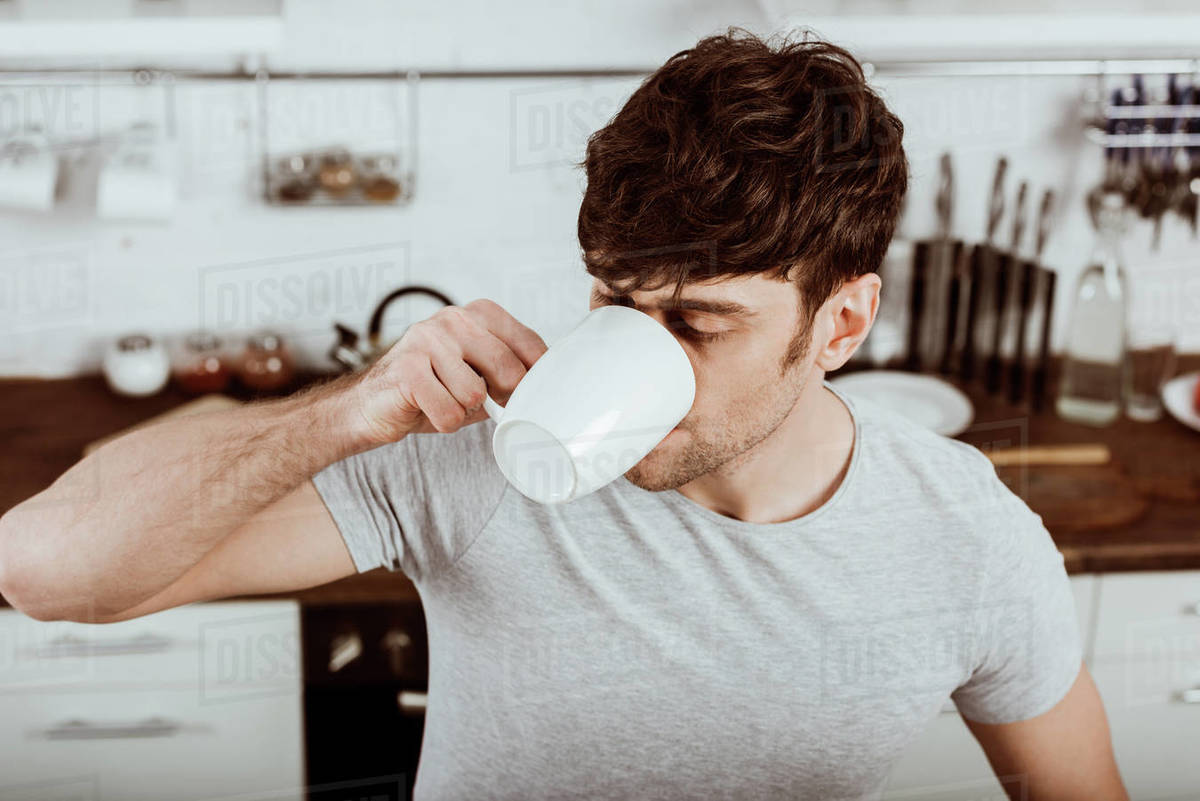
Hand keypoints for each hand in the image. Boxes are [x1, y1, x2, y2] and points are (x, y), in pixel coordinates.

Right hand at [350, 299, 547, 444]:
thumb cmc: (436, 388)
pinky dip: (443, 421)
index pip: (532, 347)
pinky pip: (449, 412)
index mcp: (481, 313)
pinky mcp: (408, 367)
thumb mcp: (483, 373)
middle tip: (475, 400)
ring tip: (443, 398)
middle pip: (508, 370)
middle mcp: (456, 318)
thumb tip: (549, 389)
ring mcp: (429, 338)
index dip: (531, 382)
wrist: (375, 403)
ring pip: (476, 395)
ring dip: (462, 410)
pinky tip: (426, 407)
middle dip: (498, 399)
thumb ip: (514, 371)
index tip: (517, 394)